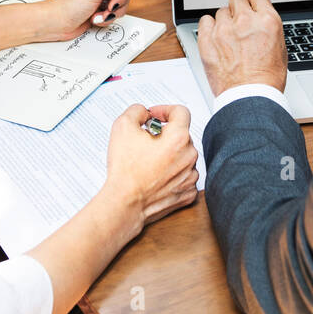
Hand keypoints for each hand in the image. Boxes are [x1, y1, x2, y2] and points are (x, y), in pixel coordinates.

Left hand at [35, 0, 137, 41]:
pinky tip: (94, 19)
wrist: (57, 23)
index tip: (112, 2)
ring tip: (97, 16)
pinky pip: (112, 15)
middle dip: (115, 7)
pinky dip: (105, 20)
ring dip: (110, 15)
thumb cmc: (70, 5)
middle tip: (105, 10)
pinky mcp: (98, 10)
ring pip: (119, 6)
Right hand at [104, 103, 198, 234]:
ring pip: (183, 156)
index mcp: (178, 137)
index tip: (155, 117)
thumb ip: (137, 111)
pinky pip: (184, 176)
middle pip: (181, 135)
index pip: (181, 112)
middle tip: (146, 141)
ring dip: (170, 155)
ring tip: (149, 161)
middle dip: (165, 135)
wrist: (125, 203)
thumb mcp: (122, 126)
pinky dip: (172, 174)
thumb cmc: (125, 169)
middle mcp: (189, 156)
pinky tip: (156, 176)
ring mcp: (190, 176)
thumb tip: (145, 113)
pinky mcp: (188, 192)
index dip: (165, 110)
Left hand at [197, 0, 286, 97]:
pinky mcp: (207, 40)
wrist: (249, 98)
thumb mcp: (280, 48)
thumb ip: (268, 27)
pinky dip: (210, 27)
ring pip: (221, 11)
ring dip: (225, 21)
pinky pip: (205, 20)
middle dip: (239, 9)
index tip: (251, 4)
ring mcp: (224, 30)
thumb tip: (260, 16)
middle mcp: (245, 21)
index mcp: (267, 21)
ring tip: (230, 38)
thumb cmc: (266, 80)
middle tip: (240, 23)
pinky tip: (216, 39)